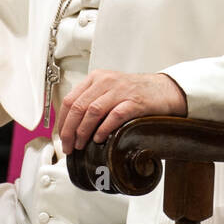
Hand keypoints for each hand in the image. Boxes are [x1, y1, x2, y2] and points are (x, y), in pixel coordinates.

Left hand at [57, 70, 186, 153]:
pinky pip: (114, 116)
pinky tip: (99, 139)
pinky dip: (103, 129)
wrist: (163, 89)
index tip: (60, 136)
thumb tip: (72, 124)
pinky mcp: (134, 102)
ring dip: (83, 131)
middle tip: (68, 146)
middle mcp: (106, 82)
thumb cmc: (136, 92)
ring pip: (92, 111)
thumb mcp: (109, 89)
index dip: (62, 121)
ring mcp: (120, 91)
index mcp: (96, 78)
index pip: (71, 99)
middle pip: (78, 107)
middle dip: (69, 130)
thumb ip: (92, 100)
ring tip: (80, 144)